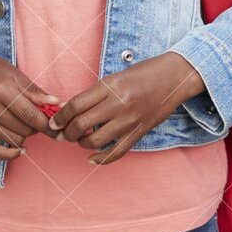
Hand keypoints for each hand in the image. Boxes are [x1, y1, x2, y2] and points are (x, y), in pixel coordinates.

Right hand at [0, 50, 59, 161]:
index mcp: (1, 90)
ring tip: (26, 124)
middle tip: (39, 120)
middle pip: (24, 129)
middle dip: (37, 127)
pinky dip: (10, 153)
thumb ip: (36, 93)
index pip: (30, 115)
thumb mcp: (17, 76)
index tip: (58, 128)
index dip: (47, 124)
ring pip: (14, 140)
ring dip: (25, 135)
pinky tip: (21, 149)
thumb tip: (57, 105)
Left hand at [50, 52, 204, 165]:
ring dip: (82, 144)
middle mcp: (118, 103)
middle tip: (64, 133)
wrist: (176, 76)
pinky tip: (91, 158)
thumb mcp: (117, 76)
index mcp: (110, 86)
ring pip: (95, 141)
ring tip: (81, 139)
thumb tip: (72, 110)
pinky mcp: (139, 131)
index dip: (60, 116)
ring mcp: (130, 120)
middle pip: (81, 125)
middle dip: (67, 132)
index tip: (54, 122)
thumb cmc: (146, 72)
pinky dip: (100, 158)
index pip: (75, 105)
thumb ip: (96, 93)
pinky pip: (116, 152)